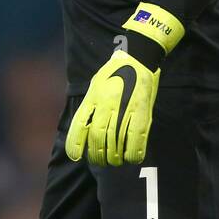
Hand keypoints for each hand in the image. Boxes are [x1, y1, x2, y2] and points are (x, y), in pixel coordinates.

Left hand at [66, 49, 161, 166]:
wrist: (137, 57)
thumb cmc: (114, 73)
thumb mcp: (96, 86)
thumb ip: (91, 106)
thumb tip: (84, 132)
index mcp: (93, 97)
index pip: (79, 125)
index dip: (76, 145)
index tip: (76, 157)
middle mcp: (107, 103)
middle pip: (97, 138)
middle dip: (96, 156)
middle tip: (99, 161)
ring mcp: (125, 108)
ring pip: (115, 142)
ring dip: (113, 158)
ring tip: (114, 161)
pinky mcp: (142, 111)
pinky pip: (136, 139)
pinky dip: (132, 153)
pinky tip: (131, 157)